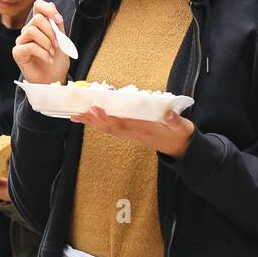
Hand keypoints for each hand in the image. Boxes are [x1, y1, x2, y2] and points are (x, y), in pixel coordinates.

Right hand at [13, 0, 70, 84]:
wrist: (53, 78)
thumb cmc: (56, 60)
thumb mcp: (61, 39)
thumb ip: (56, 23)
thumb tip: (51, 4)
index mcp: (38, 25)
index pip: (37, 6)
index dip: (48, 9)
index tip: (59, 20)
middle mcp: (27, 31)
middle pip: (37, 19)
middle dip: (51, 32)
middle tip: (58, 44)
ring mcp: (21, 41)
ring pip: (32, 31)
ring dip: (47, 43)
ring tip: (52, 53)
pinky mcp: (17, 52)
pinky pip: (30, 46)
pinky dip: (43, 53)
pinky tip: (48, 60)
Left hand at [70, 106, 195, 158]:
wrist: (181, 147)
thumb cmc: (180, 134)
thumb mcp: (181, 127)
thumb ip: (175, 120)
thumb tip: (169, 113)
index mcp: (144, 130)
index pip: (122, 124)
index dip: (107, 118)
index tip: (95, 109)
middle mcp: (134, 134)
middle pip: (109, 127)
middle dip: (93, 120)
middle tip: (76, 112)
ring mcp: (130, 134)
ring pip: (108, 129)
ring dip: (92, 122)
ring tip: (75, 116)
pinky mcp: (130, 133)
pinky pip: (111, 129)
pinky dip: (99, 123)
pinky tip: (90, 119)